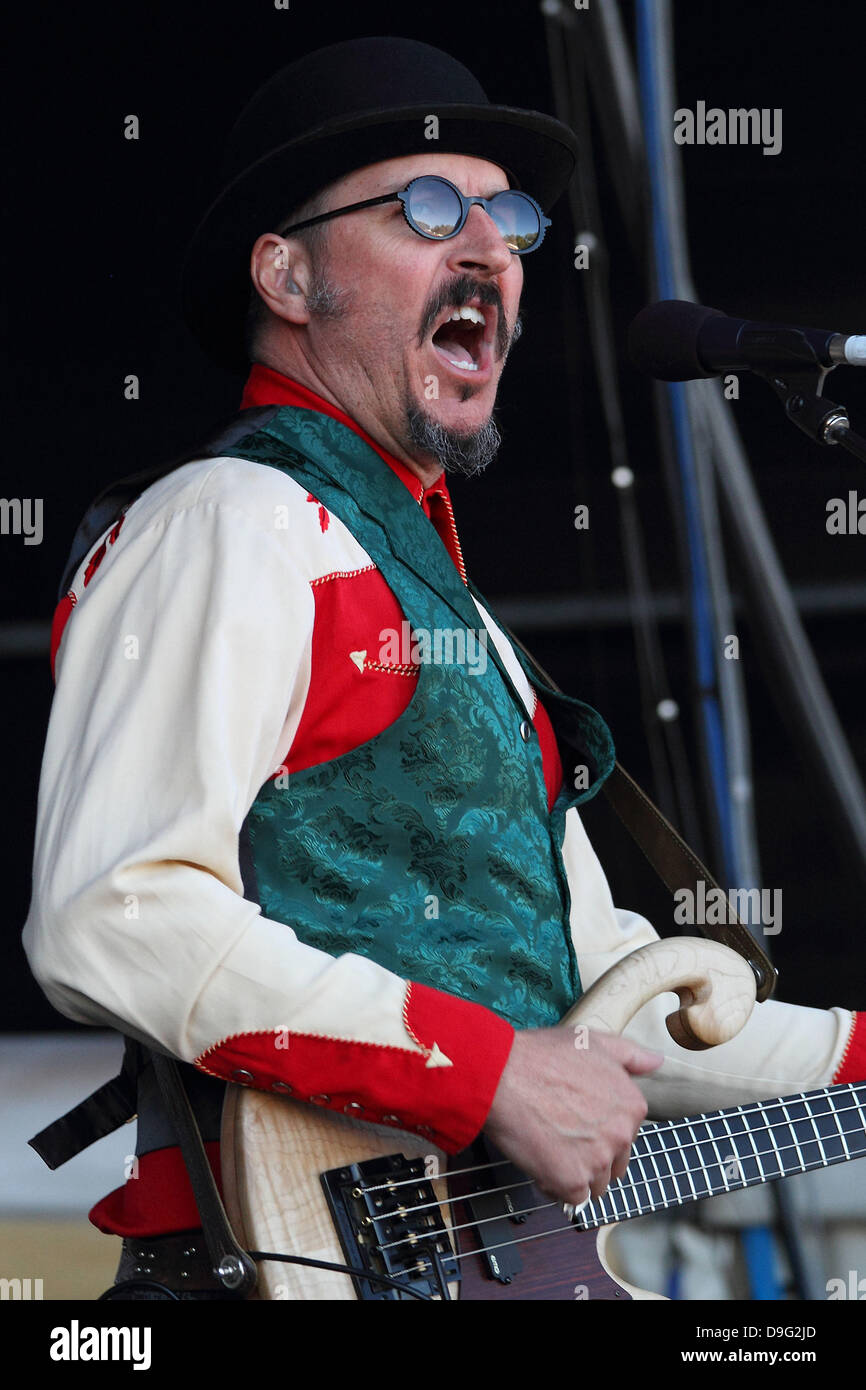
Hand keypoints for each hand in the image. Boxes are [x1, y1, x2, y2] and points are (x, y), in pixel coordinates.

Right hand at [484, 1026, 662, 1205]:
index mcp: (631, 1105)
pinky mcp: (571, 1181)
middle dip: (591, 1155)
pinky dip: (555, 1185)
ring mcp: (597, 1160)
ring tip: (549, 1145)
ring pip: (593, 1183)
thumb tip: (657, 1062)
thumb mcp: (592, 1042)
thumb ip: (631, 1055)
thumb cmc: (542, 1056)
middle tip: (561, 1132)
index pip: (626, 1135)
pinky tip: (540, 1160)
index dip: (600, 1129)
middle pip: (613, 1164)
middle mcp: (621, 1135)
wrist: (501, 1074)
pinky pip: (571, 1197)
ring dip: (574, 1172)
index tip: (578, 1118)